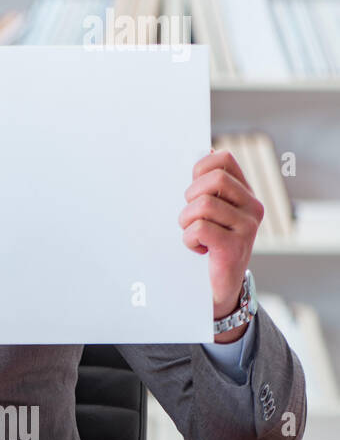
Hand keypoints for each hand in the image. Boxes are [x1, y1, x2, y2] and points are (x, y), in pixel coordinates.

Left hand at [179, 148, 263, 341]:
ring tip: (193, 235)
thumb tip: (203, 151)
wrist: (218, 288)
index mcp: (246, 194)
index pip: (224, 160)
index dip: (200, 169)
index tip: (192, 191)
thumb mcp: (211, 213)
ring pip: (203, 205)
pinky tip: (198, 249)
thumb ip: (208, 187)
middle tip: (191, 217)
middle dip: (191, 195)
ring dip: (186, 221)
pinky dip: (189, 239)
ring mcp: (247, 228)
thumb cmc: (209, 245)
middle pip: (214, 180)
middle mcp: (253, 208)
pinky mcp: (235, 248)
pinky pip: (200, 229)